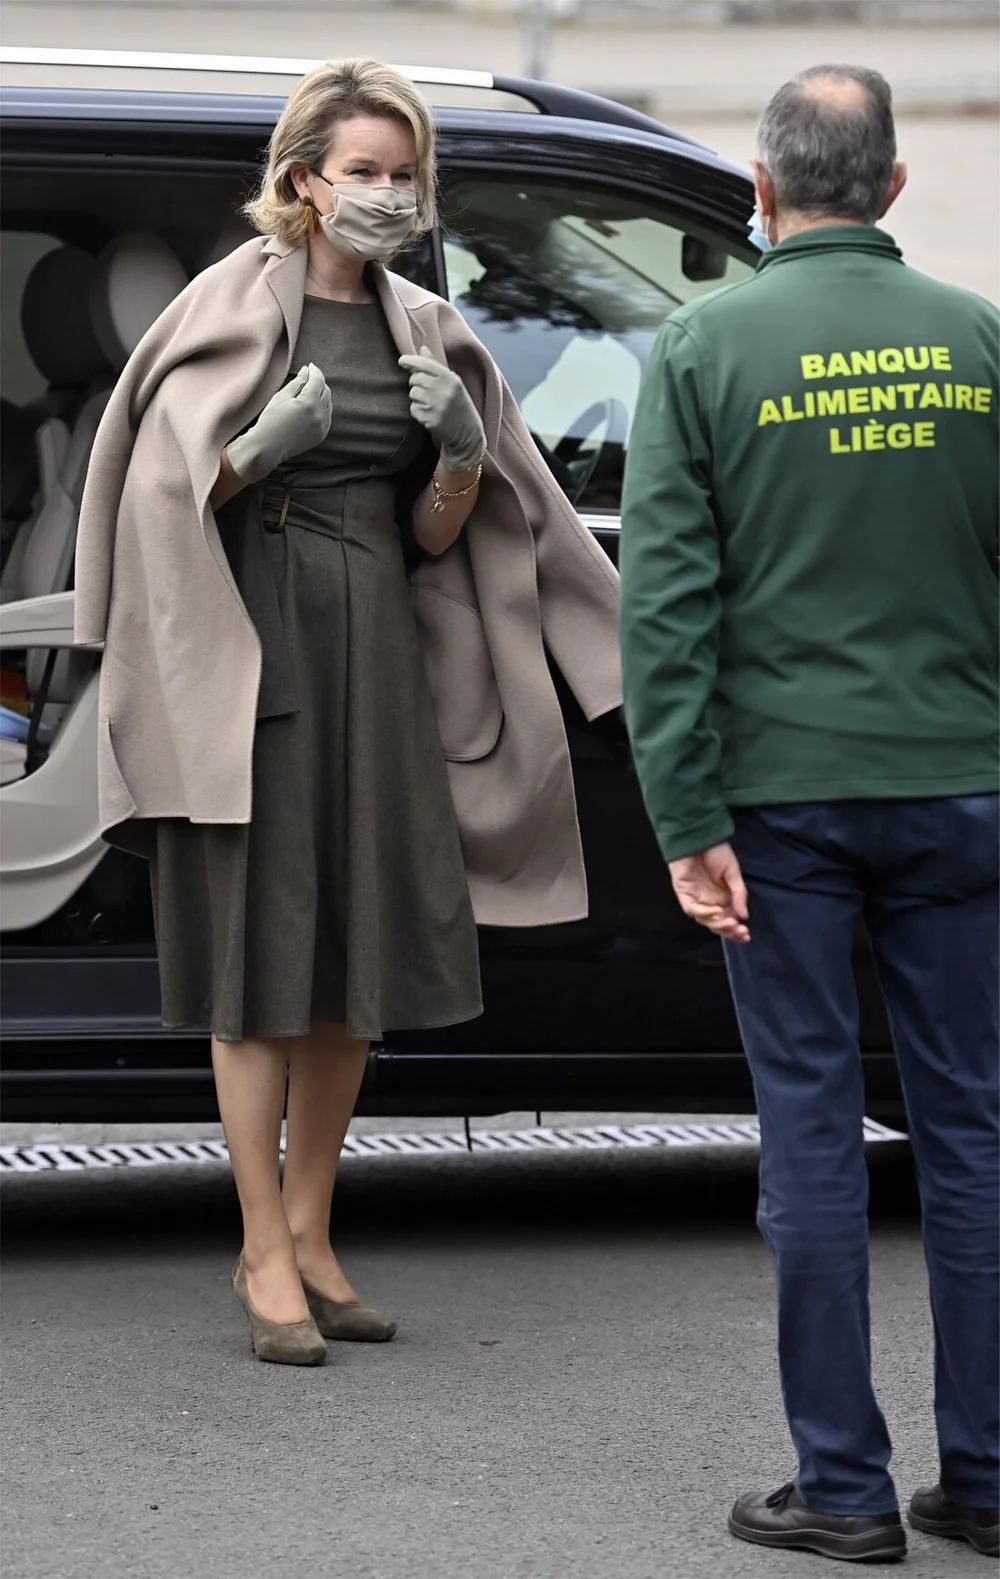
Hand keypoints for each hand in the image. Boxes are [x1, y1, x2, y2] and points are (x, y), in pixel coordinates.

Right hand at [225, 363, 332, 484]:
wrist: (268, 447)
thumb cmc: (270, 420)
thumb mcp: (281, 397)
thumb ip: (297, 383)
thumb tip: (307, 370)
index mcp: (309, 403)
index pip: (318, 380)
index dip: (315, 371)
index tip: (310, 366)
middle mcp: (319, 414)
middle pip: (326, 391)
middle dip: (318, 382)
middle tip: (309, 378)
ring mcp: (322, 426)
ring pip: (328, 404)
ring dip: (322, 395)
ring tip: (309, 392)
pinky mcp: (321, 435)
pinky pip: (327, 417)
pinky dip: (322, 409)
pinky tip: (312, 407)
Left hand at [398, 345, 485, 471]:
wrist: (467, 432)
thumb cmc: (458, 404)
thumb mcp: (452, 383)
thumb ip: (436, 366)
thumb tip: (422, 348)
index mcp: (451, 379)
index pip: (426, 364)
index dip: (411, 361)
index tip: (402, 361)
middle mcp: (444, 390)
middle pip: (415, 379)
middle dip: (416, 383)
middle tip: (426, 391)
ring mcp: (437, 406)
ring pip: (413, 394)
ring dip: (417, 398)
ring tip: (430, 404)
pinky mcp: (430, 420)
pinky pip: (413, 409)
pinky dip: (418, 411)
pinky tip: (430, 414)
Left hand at [668, 842, 749, 943]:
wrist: (699, 836)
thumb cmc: (716, 851)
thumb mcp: (733, 872)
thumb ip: (738, 894)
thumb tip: (744, 915)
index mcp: (722, 897)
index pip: (728, 919)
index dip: (736, 929)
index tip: (746, 935)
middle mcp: (709, 900)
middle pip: (716, 924)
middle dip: (728, 930)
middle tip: (740, 931)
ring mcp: (695, 898)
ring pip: (705, 920)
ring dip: (718, 924)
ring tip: (731, 922)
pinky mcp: (683, 893)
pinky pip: (692, 909)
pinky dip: (704, 913)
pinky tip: (716, 911)